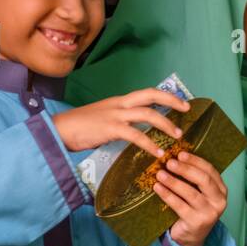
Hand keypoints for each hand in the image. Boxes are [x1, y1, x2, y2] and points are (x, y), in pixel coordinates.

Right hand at [52, 89, 189, 155]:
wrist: (59, 130)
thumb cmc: (81, 127)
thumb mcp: (105, 118)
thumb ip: (122, 120)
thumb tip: (137, 129)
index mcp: (119, 101)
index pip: (147, 92)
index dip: (166, 95)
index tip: (181, 101)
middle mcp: (119, 104)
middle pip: (151, 95)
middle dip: (171, 100)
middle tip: (187, 109)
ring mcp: (115, 115)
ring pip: (147, 114)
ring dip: (165, 124)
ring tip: (178, 136)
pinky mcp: (110, 128)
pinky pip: (136, 135)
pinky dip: (150, 144)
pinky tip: (158, 153)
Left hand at [153, 151, 227, 245]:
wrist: (190, 238)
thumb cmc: (192, 209)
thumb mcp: (197, 193)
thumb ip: (193, 179)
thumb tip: (174, 156)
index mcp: (221, 190)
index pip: (211, 171)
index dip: (195, 161)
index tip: (180, 153)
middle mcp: (219, 201)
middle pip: (204, 180)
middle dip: (186, 169)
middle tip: (169, 162)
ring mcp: (210, 213)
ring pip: (191, 193)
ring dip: (174, 181)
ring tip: (160, 174)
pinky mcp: (197, 222)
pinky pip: (180, 206)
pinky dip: (167, 195)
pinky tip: (157, 188)